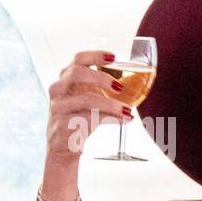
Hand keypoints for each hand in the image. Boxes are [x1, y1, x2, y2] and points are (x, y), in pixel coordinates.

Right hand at [43, 50, 132, 190]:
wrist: (65, 145)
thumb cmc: (81, 116)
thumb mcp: (93, 98)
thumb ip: (108, 88)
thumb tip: (142, 82)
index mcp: (68, 77)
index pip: (79, 59)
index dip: (95, 55)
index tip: (113, 57)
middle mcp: (59, 88)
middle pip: (77, 73)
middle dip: (101, 78)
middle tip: (120, 86)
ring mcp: (59, 106)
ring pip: (85, 99)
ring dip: (111, 105)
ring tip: (128, 110)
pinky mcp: (63, 124)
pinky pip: (88, 119)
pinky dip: (110, 119)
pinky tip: (125, 121)